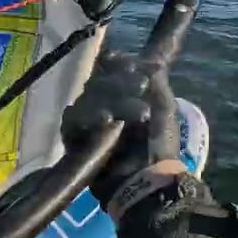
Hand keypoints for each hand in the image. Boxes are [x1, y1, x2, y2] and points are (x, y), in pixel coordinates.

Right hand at [62, 50, 183, 220]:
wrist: (146, 179)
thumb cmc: (159, 142)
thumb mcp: (164, 105)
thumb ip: (154, 77)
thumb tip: (143, 58)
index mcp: (122, 93)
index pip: (109, 67)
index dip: (118, 65)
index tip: (132, 68)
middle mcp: (102, 103)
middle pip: (98, 80)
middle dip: (120, 86)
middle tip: (140, 96)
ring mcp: (86, 120)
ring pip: (87, 97)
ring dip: (112, 103)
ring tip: (133, 117)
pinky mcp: (73, 137)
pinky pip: (73, 119)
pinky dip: (89, 118)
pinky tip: (106, 123)